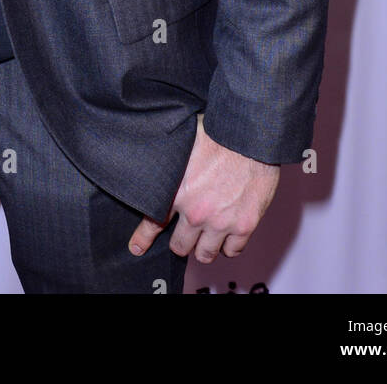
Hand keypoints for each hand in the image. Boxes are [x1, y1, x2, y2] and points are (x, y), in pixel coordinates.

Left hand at [129, 116, 278, 262]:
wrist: (249, 136)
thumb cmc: (216, 132)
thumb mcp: (182, 144)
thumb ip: (169, 162)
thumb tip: (150, 155)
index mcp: (177, 191)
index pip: (153, 222)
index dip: (143, 238)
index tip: (137, 247)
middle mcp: (196, 212)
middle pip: (179, 246)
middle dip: (180, 241)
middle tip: (183, 235)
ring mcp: (221, 222)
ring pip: (205, 254)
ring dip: (203, 247)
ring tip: (204, 238)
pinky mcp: (244, 225)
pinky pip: (232, 251)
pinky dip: (228, 246)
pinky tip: (226, 236)